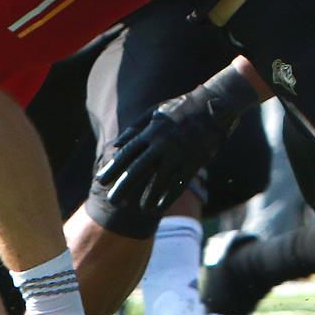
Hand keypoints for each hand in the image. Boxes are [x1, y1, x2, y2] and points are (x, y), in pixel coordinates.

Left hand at [95, 66, 261, 213]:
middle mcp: (162, 143)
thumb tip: (115, 145)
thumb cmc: (181, 108)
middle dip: (123, 185)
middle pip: (138, 169)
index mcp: (151, 131)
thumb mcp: (155, 112)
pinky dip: (168, 197)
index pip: (127, 153)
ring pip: (159, 180)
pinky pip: (179, 184)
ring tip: (139, 209)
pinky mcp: (194, 162)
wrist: (214, 105)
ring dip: (148, 196)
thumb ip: (134, 129)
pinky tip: (160, 208)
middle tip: (112, 201)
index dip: (113, 168)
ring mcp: (179, 154)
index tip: (100, 180)